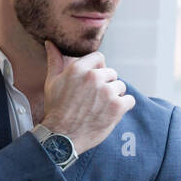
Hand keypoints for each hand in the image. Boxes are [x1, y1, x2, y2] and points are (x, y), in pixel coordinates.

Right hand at [39, 40, 134, 154]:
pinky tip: (110, 113)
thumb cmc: (55, 110)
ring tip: (100, 107)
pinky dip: (123, 107)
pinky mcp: (117, 107)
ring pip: (120, 87)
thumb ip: (55, 61)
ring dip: (114, 96)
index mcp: (79, 69)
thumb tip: (51, 43)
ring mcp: (107, 92)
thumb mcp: (52, 82)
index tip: (93, 81)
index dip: (98, 69)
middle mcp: (94, 77)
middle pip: (112, 73)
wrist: (61, 137)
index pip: (99, 58)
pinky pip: (129, 100)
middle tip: (94, 99)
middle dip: (106, 84)